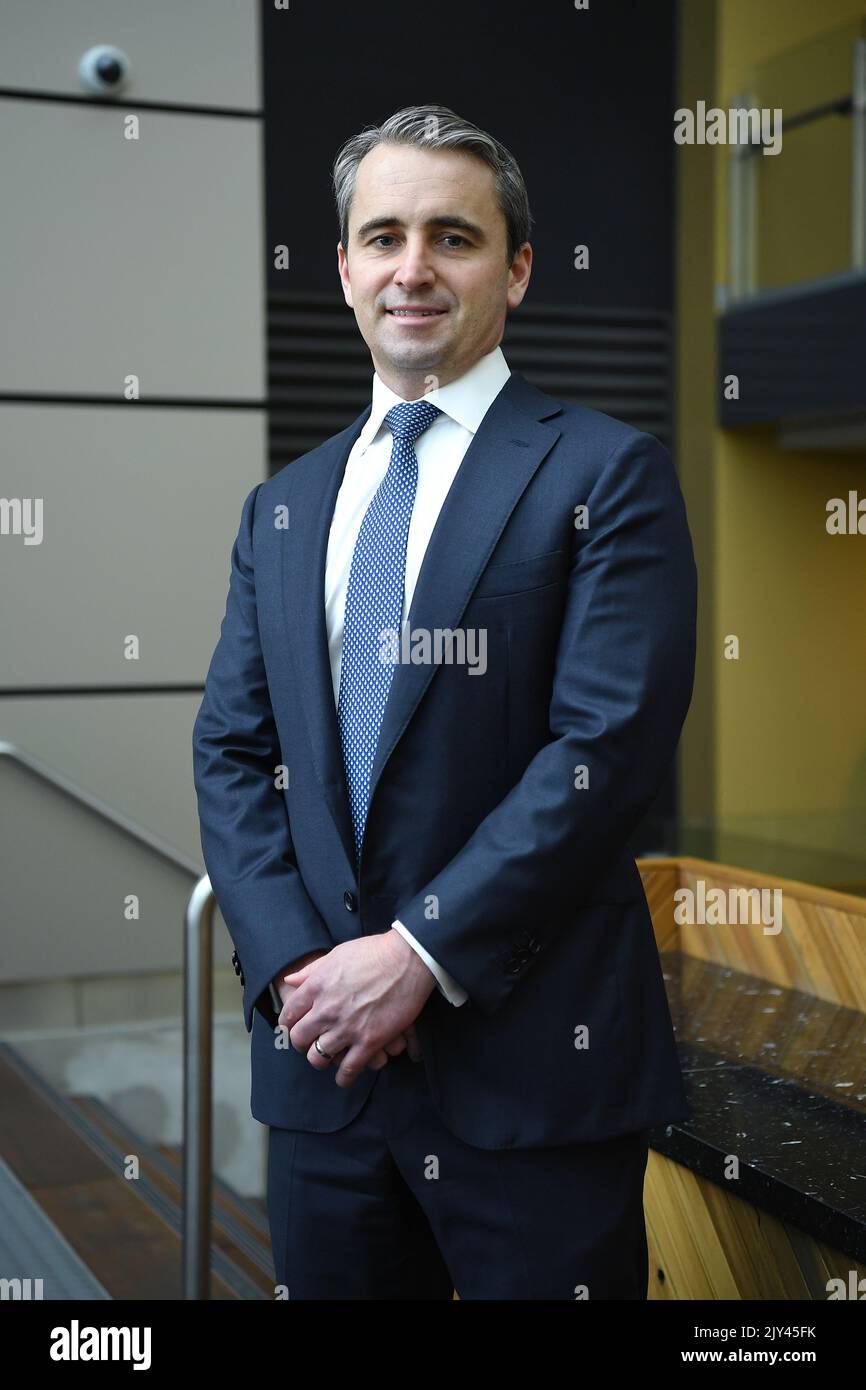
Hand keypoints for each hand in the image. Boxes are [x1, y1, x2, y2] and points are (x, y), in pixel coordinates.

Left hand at [280, 931, 435, 1085]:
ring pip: (318, 1057)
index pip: (288, 1015)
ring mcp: (347, 1027)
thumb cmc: (374, 952)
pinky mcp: (369, 1041)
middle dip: (302, 1043)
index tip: (294, 1027)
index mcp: (317, 986)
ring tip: (326, 1058)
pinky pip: (349, 1069)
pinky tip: (344, 1077)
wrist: (408, 959)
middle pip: (299, 1039)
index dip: (288, 1024)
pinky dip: (344, 1077)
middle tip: (310, 1043)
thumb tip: (289, 980)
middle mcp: (327, 1009)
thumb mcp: (337, 954)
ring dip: (320, 1060)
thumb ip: (311, 970)